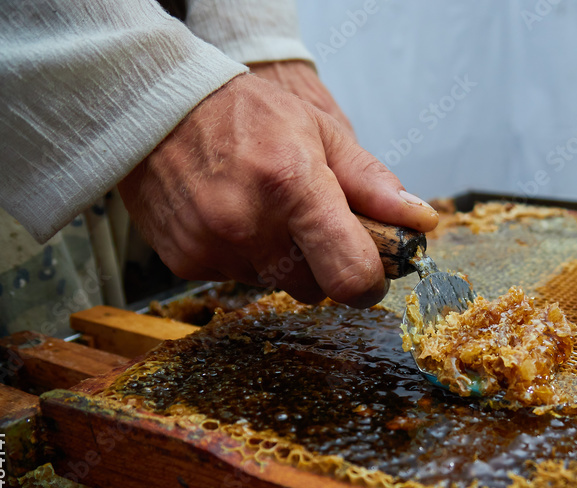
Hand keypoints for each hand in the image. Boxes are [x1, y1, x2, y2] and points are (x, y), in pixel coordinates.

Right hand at [118, 73, 436, 307]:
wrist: (156, 108)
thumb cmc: (246, 114)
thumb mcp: (320, 131)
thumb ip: (372, 182)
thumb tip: (420, 219)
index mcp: (293, 186)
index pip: (350, 273)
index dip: (369, 281)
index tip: (372, 271)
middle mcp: (251, 224)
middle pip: (315, 289)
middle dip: (323, 265)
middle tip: (311, 224)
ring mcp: (214, 247)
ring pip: (275, 285)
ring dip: (281, 261)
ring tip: (263, 209)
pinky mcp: (186, 262)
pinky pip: (237, 279)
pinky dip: (243, 257)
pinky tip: (231, 215)